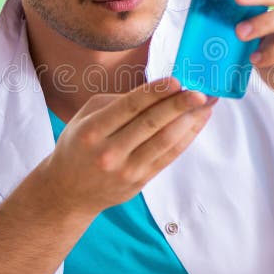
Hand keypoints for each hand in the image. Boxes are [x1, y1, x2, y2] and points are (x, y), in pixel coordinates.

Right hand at [38, 77, 215, 217]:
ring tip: (205, 106)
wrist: (67, 192)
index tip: (177, 81)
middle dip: (179, 106)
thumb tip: (157, 91)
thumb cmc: (78, 146)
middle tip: (201, 93)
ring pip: (164, 142)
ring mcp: (126, 170)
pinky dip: (185, 138)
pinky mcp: (140, 182)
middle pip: (151, 124)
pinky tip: (195, 124)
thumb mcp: (86, 118)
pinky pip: (168, 157)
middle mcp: (109, 152)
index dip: (155, 92)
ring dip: (189, 122)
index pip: (129, 107)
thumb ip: (117, 103)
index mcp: (92, 131)